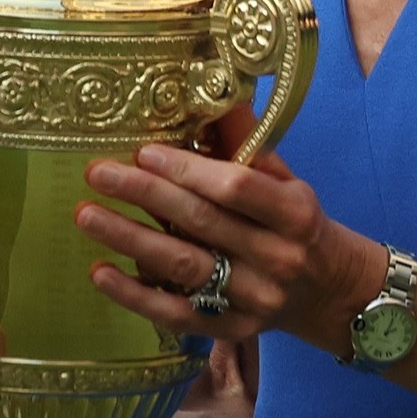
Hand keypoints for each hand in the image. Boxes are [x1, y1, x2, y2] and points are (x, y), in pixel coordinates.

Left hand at [78, 106, 383, 357]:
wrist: (329, 291)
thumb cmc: (296, 225)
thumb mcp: (285, 181)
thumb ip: (247, 143)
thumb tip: (213, 88)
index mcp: (294, 214)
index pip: (234, 188)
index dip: (187, 170)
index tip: (144, 152)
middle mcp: (277, 258)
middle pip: (200, 223)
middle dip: (144, 195)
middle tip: (98, 173)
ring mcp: (254, 299)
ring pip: (182, 267)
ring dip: (129, 239)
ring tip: (87, 215)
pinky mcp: (232, 330)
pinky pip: (176, 314)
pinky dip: (135, 295)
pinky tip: (100, 272)